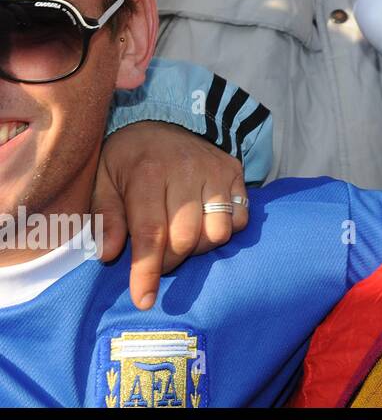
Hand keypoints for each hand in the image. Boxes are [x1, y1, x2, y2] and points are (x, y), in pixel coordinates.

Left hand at [94, 121, 248, 310]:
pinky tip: (204, 225)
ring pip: (218, 232)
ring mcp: (215, 171)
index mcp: (147, 173)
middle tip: (158, 259)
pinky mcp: (235, 172)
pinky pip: (240, 218)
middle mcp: (186, 171)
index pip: (151, 233)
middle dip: (171, 261)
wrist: (165, 119)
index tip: (143, 300)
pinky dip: (224, 231)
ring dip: (199, 249)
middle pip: (187, 238)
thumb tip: (109, 254)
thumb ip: (105, 217)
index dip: (147, 272)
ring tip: (182, 241)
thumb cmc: (128, 158)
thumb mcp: (103, 181)